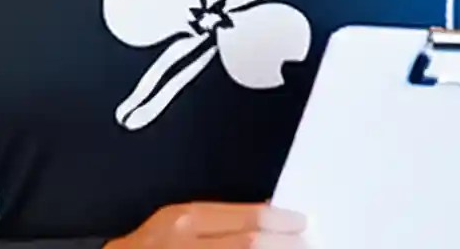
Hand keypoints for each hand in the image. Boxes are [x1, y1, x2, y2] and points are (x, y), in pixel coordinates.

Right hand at [105, 202, 307, 247]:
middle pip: (253, 244)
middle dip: (286, 244)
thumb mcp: (178, 219)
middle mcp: (190, 245)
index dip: (281, 222)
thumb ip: (218, 217)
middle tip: (308, 242)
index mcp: (187, 220)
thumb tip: (265, 213)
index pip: (248, 220)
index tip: (301, 222)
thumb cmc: (151, 245)